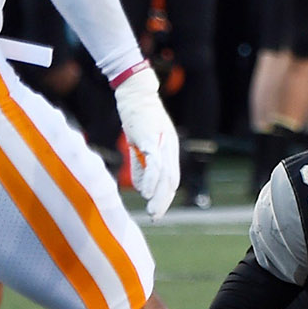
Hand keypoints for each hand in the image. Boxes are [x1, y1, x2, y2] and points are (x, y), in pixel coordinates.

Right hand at [113, 66, 180, 217]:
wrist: (135, 91)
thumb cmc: (136, 116)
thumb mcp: (138, 142)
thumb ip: (140, 164)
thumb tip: (139, 187)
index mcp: (169, 148)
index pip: (172, 178)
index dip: (166, 196)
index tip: (158, 210)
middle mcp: (169, 147)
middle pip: (172, 180)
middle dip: (164, 201)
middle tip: (155, 216)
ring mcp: (162, 143)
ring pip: (165, 175)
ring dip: (159, 195)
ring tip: (152, 210)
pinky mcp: (151, 139)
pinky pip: (154, 163)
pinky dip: (150, 179)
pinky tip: (146, 193)